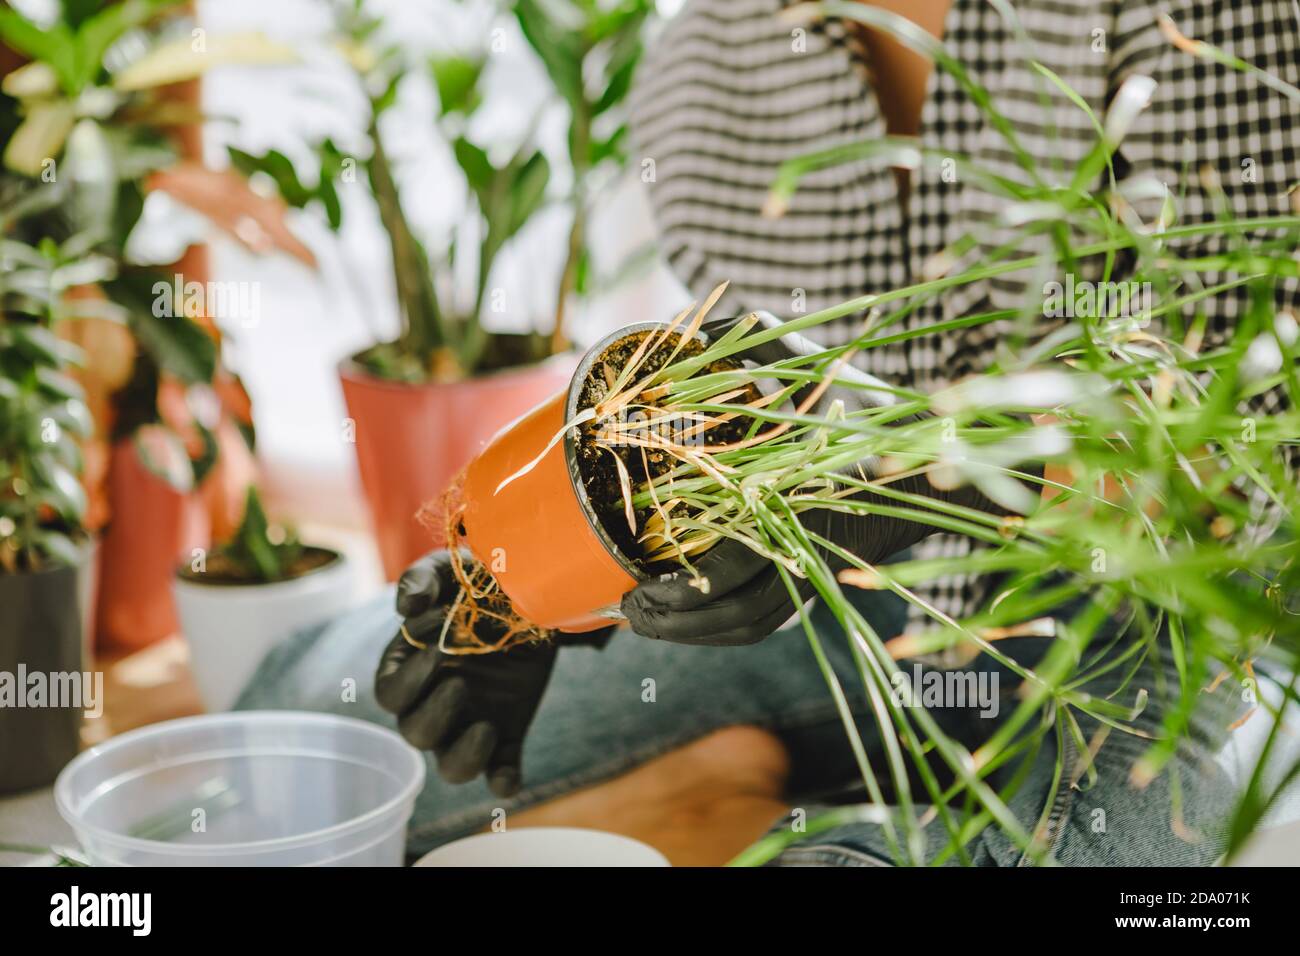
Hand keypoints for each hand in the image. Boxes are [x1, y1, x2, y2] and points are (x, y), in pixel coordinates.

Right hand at [374, 550, 555, 796]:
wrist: (535, 591)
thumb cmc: (479, 579)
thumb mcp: (451, 568)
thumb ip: (422, 577)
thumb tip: (407, 606)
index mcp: (410, 667)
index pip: (389, 694)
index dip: (408, 682)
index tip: (437, 653)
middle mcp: (434, 702)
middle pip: (414, 734)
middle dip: (434, 716)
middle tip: (461, 683)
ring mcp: (470, 721)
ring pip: (451, 767)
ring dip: (463, 757)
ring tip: (487, 727)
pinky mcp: (508, 731)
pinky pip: (500, 771)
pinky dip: (503, 780)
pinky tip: (509, 777)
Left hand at [621, 312, 996, 645]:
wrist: (924, 462)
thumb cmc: (864, 409)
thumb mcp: (812, 365)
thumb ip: (755, 345)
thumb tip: (691, 333)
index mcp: (795, 501)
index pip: (729, 567)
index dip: (680, 587)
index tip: (638, 582)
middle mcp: (803, 545)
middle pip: (732, 612)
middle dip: (674, 621)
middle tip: (628, 610)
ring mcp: (810, 570)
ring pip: (747, 627)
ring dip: (691, 634)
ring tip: (644, 622)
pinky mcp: (811, 582)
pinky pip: (763, 624)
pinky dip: (719, 632)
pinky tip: (683, 622)